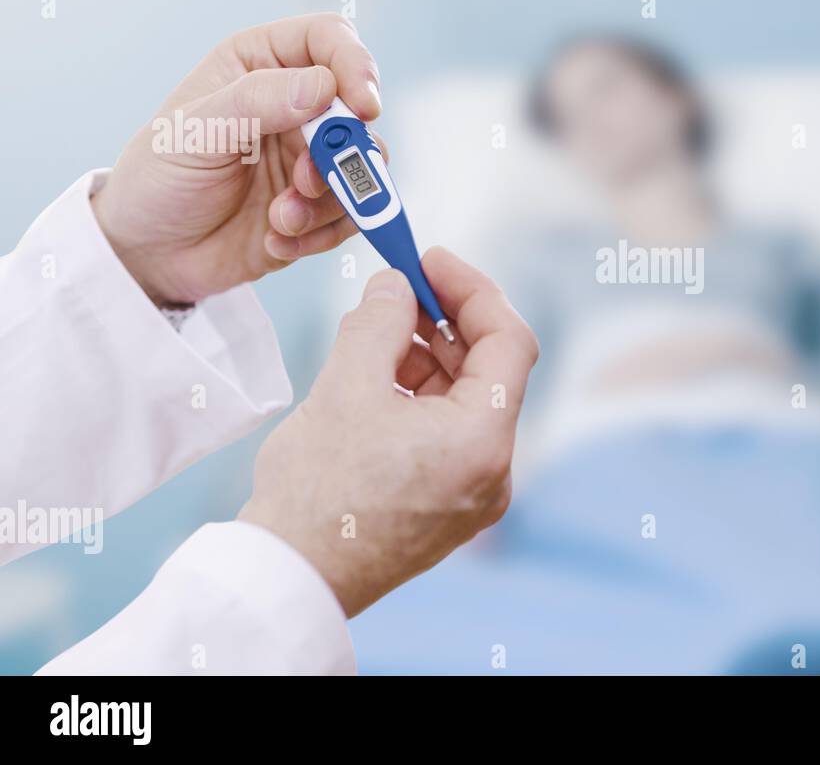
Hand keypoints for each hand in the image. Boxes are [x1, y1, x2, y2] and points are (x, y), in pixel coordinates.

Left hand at [91, 13, 386, 304]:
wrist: (150, 255)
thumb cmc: (159, 180)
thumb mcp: (195, 132)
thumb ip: (255, 102)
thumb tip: (322, 87)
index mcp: (260, 66)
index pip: (329, 40)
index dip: (355, 66)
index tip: (363, 109)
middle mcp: (294, 107)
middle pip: (357, 112)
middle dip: (342, 153)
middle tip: (306, 182)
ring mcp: (310, 158)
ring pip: (364, 167)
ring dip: (328, 201)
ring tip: (280, 218)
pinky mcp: (318, 207)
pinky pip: (351, 216)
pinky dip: (321, 234)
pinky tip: (275, 240)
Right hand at [239, 248, 539, 617]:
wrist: (289, 579)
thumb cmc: (316, 491)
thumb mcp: (346, 385)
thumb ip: (380, 320)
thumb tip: (397, 284)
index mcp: (484, 441)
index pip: (509, 341)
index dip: (474, 290)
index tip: (431, 261)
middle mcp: (494, 472)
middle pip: (490, 372)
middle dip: (446, 323)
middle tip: (399, 288)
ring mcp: (473, 495)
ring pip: (466, 403)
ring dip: (429, 359)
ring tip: (376, 333)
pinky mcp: (448, 508)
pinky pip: (449, 435)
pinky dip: (421, 399)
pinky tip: (377, 378)